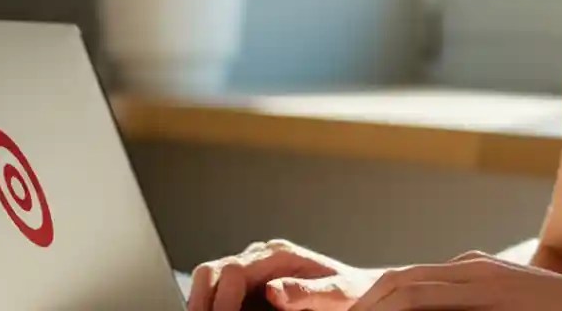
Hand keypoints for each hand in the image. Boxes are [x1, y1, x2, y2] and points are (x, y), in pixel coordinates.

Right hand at [188, 239, 381, 310]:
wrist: (359, 290)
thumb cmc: (352, 291)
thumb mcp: (338, 293)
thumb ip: (307, 292)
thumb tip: (273, 290)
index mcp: (278, 256)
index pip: (232, 270)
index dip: (222, 299)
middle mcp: (259, 259)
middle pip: (211, 271)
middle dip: (202, 300)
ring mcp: (252, 272)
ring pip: (210, 282)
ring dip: (206, 304)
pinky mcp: (250, 288)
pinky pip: (221, 294)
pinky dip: (216, 306)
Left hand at [348, 251, 561, 310]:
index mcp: (470, 279)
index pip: (405, 288)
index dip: (372, 307)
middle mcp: (469, 270)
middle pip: (395, 283)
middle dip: (361, 307)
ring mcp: (478, 275)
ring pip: (403, 286)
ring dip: (370, 308)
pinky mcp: (488, 287)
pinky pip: (424, 296)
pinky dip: (396, 308)